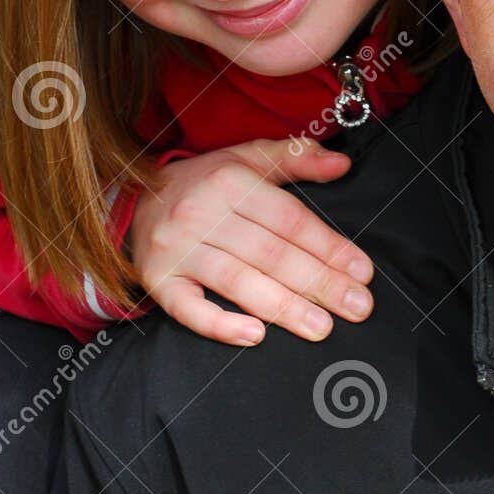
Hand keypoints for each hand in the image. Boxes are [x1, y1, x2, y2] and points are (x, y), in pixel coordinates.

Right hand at [129, 138, 374, 345]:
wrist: (131, 199)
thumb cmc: (204, 183)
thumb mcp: (248, 159)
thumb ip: (296, 157)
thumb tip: (342, 163)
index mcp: (229, 181)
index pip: (289, 219)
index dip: (328, 246)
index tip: (362, 272)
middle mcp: (200, 213)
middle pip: (271, 253)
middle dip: (319, 282)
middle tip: (357, 306)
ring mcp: (177, 250)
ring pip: (238, 281)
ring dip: (283, 307)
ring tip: (321, 327)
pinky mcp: (158, 281)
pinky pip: (189, 308)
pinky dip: (221, 324)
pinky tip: (255, 336)